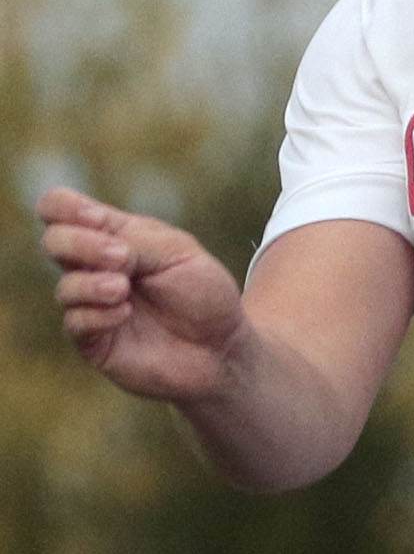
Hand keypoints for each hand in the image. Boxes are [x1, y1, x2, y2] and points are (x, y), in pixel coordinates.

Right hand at [38, 186, 246, 401]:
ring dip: (92, 283)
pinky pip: (74, 322)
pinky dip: (98, 315)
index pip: (60, 208)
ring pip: (64, 286)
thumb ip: (135, 239)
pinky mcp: (92, 339)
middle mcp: (93, 267)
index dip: (64, 207)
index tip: (96, 219)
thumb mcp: (178, 253)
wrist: (220, 346)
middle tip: (121, 257)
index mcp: (113, 236)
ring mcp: (90, 303)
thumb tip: (93, 237)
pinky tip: (124, 314)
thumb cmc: (202, 293)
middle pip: (53, 240)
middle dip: (80, 243)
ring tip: (123, 289)